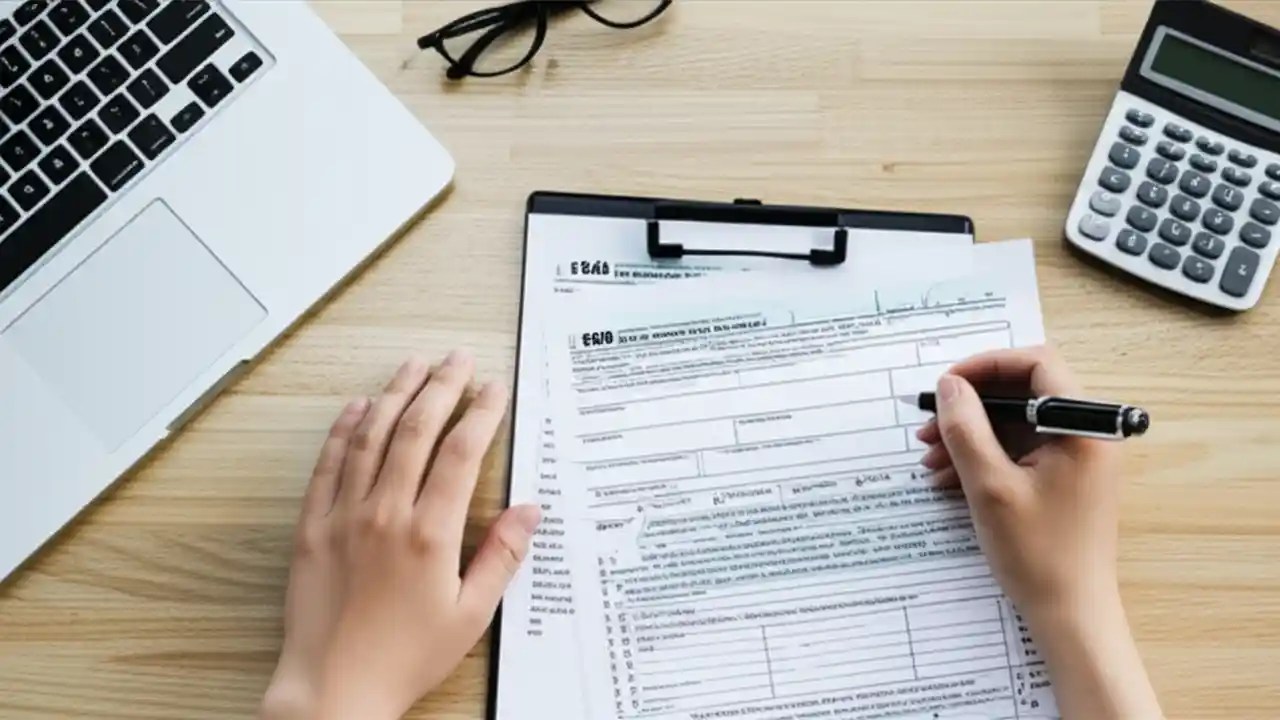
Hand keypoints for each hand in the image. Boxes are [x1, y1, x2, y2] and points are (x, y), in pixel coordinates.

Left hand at [260, 352, 540, 719]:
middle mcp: (385, 514)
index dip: (481, 412)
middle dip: (441, 386)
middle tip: (459, 358)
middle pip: (416, 430)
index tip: (494, 388)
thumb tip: (530, 511)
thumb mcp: (471, 616)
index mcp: (430, 534)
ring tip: (414, 365)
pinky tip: (357, 407)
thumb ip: (501, 557)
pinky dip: (344, 430)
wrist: (333, 691)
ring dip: (394, 394)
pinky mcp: (312, 528)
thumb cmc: (405, 659)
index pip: (460, 453)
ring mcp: (344, 516)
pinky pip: (328, 465)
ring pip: (371, 436)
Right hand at [917, 346, 1161, 719]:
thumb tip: (949, 386)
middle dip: (971, 404)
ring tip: (931, 457)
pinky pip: (1020, 448)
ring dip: (971, 432)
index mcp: (1083, 426)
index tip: (947, 386)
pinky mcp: (1063, 477)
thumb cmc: (1038, 553)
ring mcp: (1076, 456)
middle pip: (1023, 391)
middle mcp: (1086, 433)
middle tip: (929, 425)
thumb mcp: (989, 485)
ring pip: (1016, 421)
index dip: (987, 365)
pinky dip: (984, 455)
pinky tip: (949, 475)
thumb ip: (966, 428)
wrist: (1070, 612)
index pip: (1037, 363)